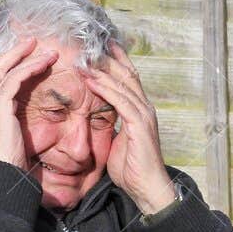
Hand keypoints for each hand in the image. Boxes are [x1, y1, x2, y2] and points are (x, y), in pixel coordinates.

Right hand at [0, 37, 58, 168]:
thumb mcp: (16, 138)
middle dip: (14, 50)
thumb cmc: (11, 161)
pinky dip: (30, 67)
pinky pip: (15, 78)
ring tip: (45, 48)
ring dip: (25, 54)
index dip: (9, 62)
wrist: (2, 173)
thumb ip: (19, 125)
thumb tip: (33, 124)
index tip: (26, 54)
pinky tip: (44, 63)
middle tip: (32, 41)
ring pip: (4, 67)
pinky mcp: (0, 106)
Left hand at [80, 40, 176, 213]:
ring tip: (85, 58)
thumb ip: (112, 127)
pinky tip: (92, 80)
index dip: (116, 63)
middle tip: (92, 43)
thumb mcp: (117, 143)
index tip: (101, 49)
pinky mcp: (139, 124)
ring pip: (123, 84)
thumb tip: (100, 120)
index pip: (129, 80)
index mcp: (140, 112)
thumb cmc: (132, 170)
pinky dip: (105, 88)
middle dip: (110, 59)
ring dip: (103, 70)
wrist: (147, 188)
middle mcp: (145, 109)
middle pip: (128, 75)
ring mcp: (144, 115)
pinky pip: (120, 101)